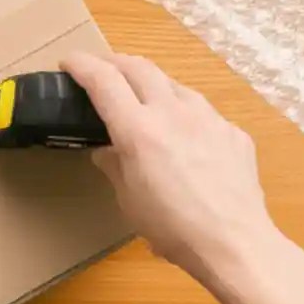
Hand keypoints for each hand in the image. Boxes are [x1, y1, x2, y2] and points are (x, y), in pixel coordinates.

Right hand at [62, 51, 276, 278]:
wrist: (235, 243)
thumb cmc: (173, 228)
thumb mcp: (129, 200)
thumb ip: (115, 166)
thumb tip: (107, 151)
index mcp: (138, 130)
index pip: (103, 80)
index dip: (81, 64)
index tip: (68, 61)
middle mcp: (172, 112)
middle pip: (138, 67)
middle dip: (114, 62)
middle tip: (101, 71)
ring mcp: (208, 118)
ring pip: (173, 84)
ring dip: (151, 84)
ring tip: (144, 100)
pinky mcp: (232, 132)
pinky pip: (203, 113)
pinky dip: (184, 115)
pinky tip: (185, 139)